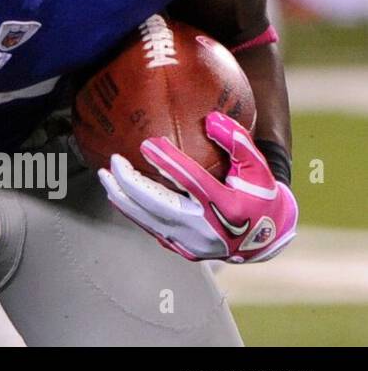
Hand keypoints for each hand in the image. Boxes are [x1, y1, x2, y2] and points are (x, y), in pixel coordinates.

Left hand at [98, 111, 297, 262]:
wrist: (266, 240)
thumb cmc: (260, 195)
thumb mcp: (258, 167)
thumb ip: (238, 141)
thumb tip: (212, 118)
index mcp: (227, 206)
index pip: (192, 182)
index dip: (168, 163)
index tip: (147, 143)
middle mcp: (208, 229)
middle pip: (160, 205)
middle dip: (132, 184)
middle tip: (113, 162)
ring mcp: (194, 243)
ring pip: (149, 221)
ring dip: (123, 199)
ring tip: (104, 177)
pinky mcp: (184, 251)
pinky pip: (152, 230)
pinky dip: (133, 212)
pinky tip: (118, 196)